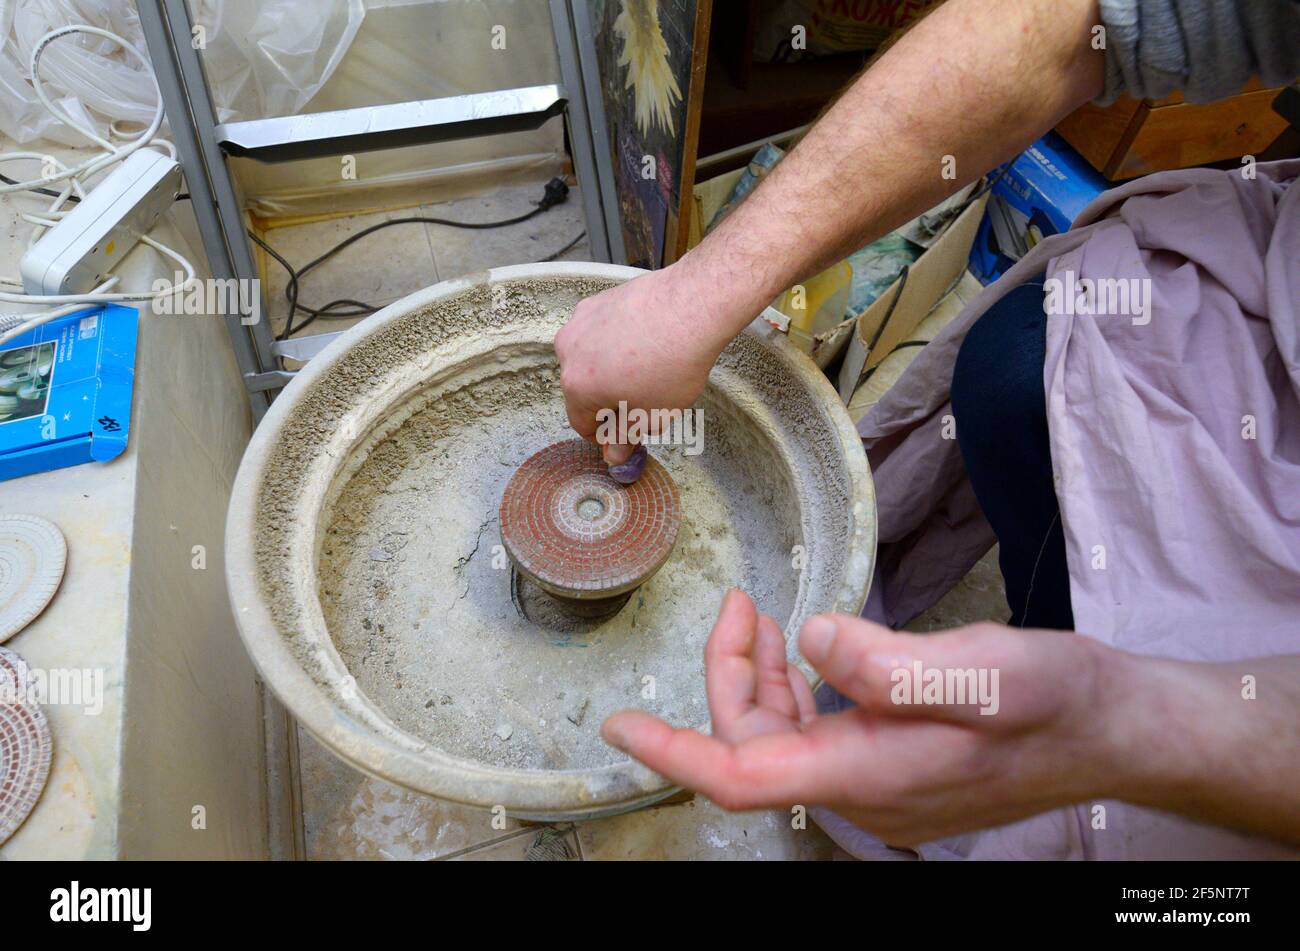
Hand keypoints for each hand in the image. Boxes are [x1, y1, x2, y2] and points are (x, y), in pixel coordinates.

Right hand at [555, 265, 724, 464]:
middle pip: (583, 389)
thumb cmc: (673, 364)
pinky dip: (616, 343)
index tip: (625, 434)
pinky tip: (646, 343)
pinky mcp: (598, 302)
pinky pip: (601, 333)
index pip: (581, 423)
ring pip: (591, 359)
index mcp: (576, 386)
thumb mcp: (651, 416)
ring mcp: (581, 322)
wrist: (692, 306)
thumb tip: (613, 455)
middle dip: (609, 400)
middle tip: (643, 401)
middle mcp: (569, 352)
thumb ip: (625, 438)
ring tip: (648, 368)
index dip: (605, 435)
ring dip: (611, 370)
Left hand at [602, 591, 1124, 846]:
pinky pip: (820, 735)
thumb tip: (811, 638)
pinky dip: (799, 688)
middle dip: (730, 673)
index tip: (620, 728)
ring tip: (762, 617)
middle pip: (754, 743)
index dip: (674, 752)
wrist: (1115, 730)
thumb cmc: (1057, 703)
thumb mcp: (979, 671)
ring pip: (784, 738)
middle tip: (740, 605)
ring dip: (761, 677)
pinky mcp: (895, 766)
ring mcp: (878, 783)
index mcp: (868, 771)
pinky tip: (810, 650)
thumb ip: (885, 661)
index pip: (742, 773)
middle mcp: (862, 789)